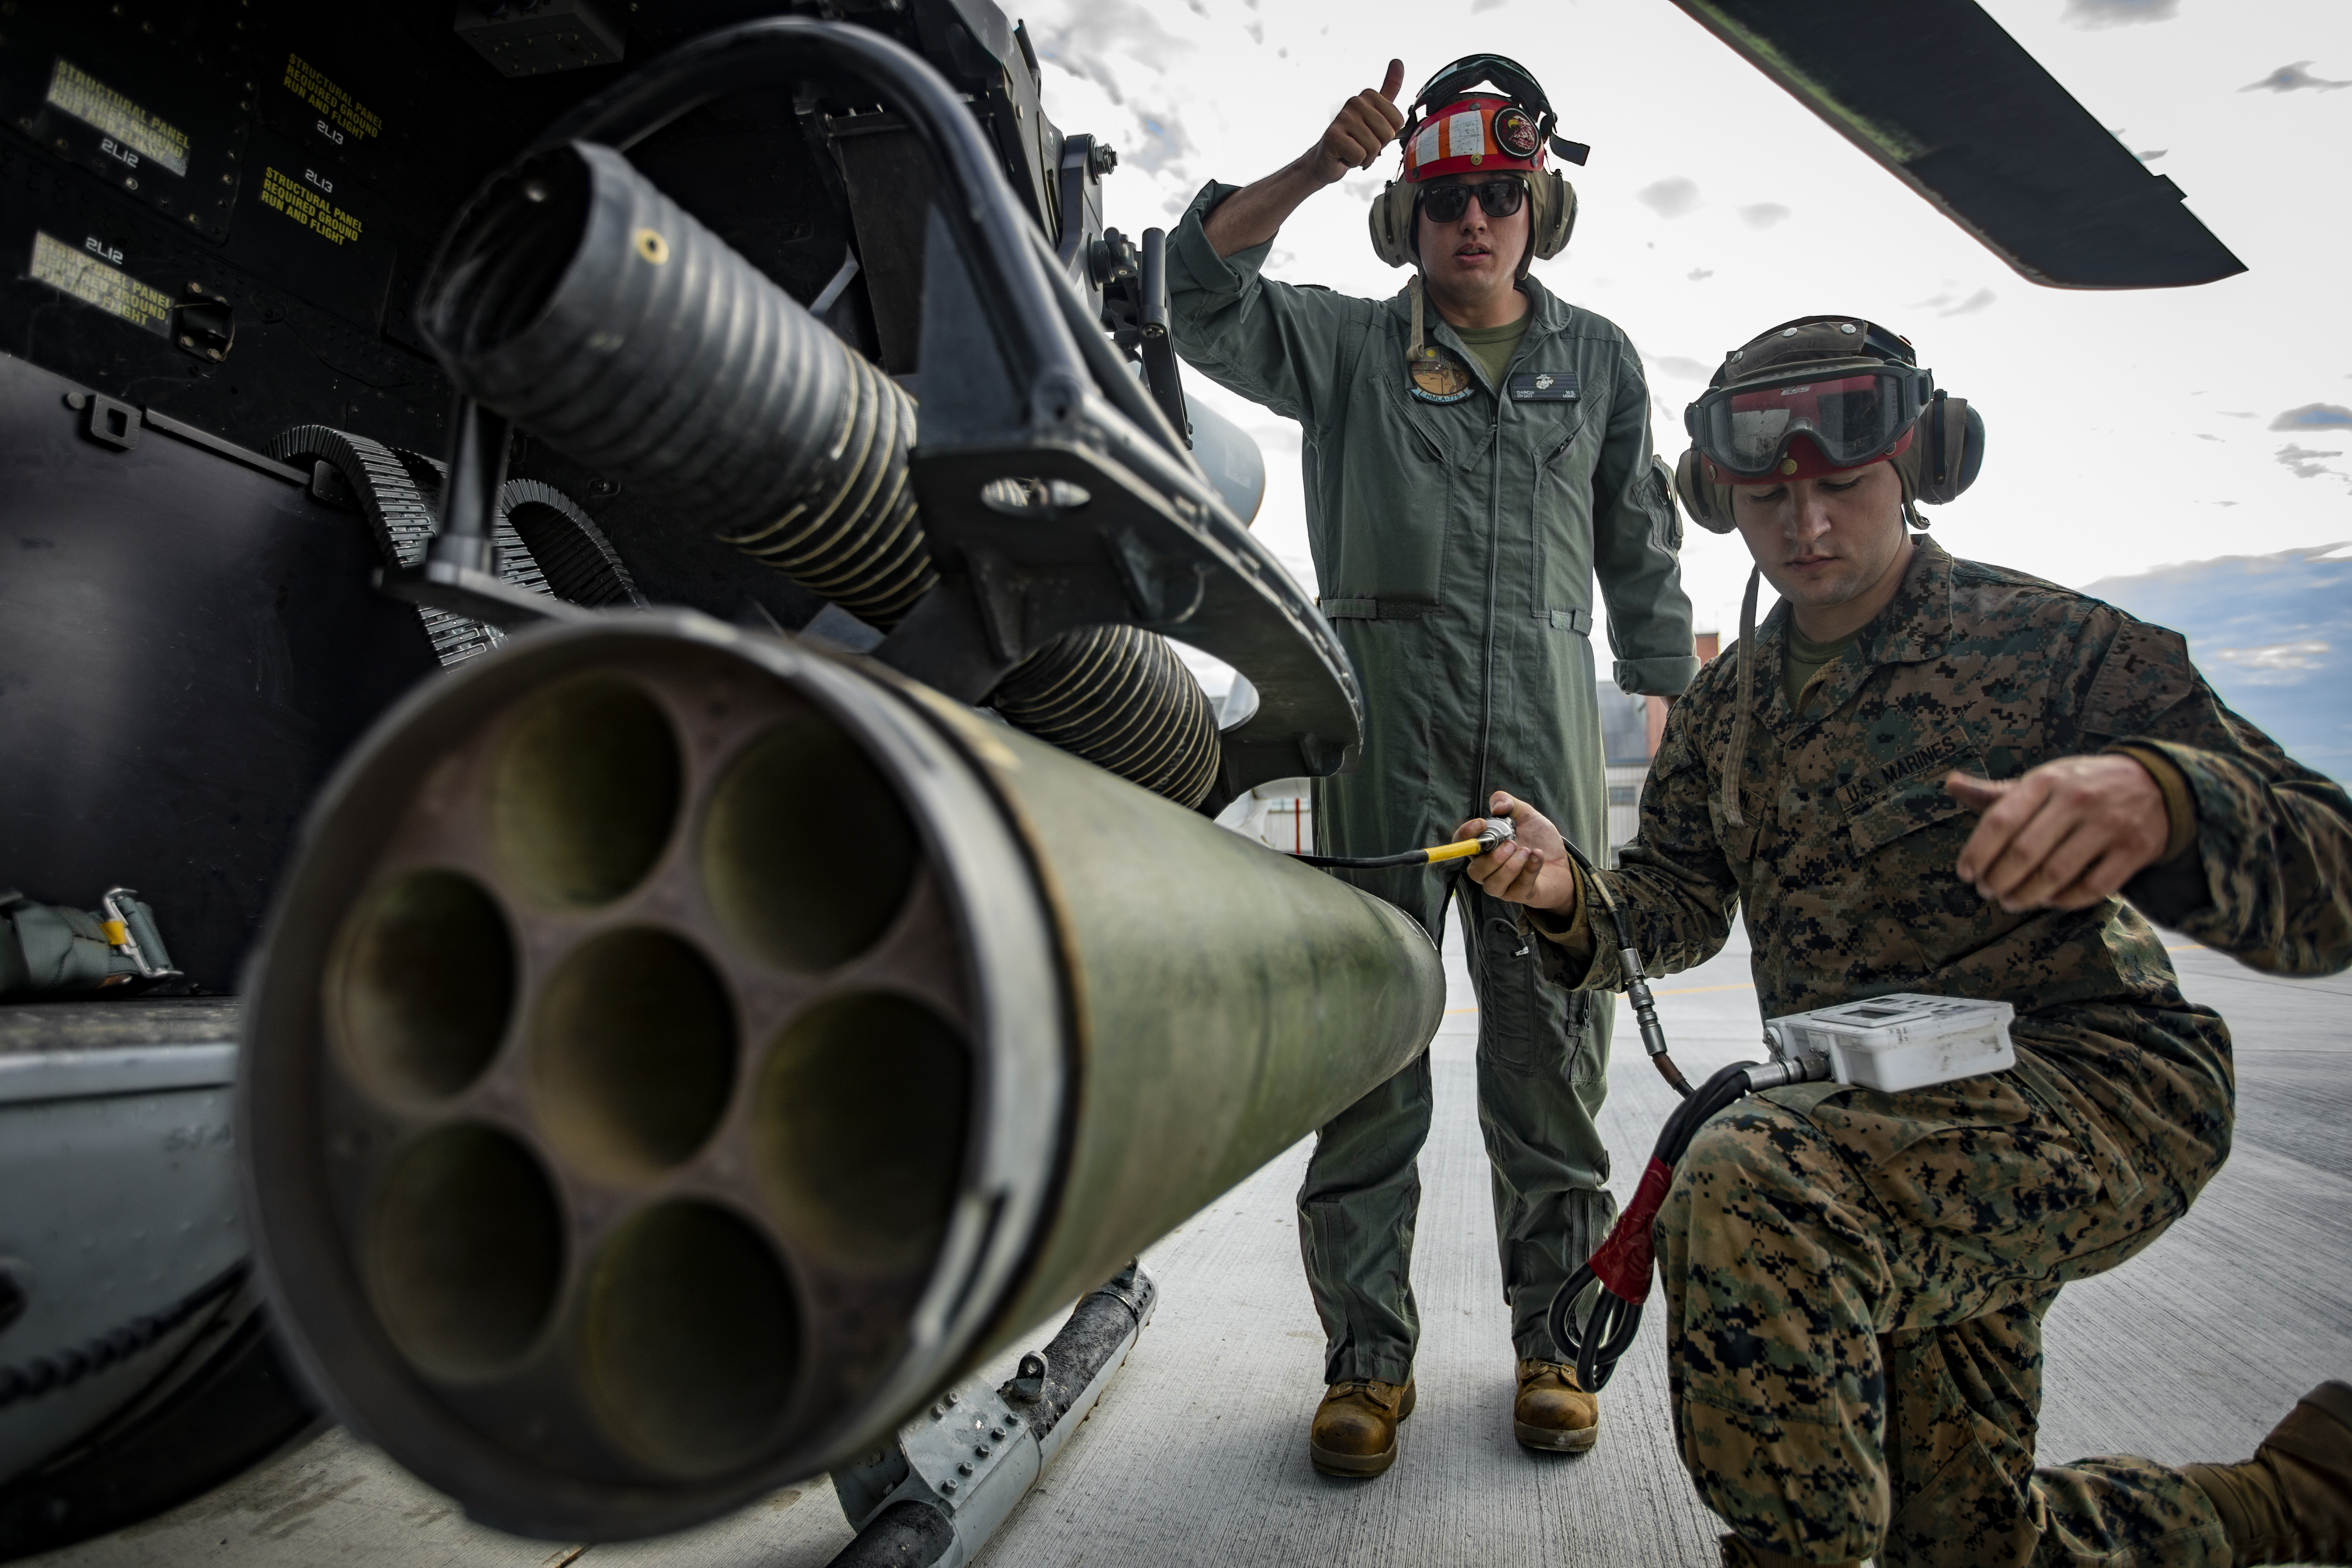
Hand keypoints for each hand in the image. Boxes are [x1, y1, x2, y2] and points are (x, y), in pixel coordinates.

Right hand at [1311, 59, 1405, 182]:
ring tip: (1353, 151)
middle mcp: (1355, 102)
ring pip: (1374, 147)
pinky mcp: (1333, 136)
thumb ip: (1389, 89)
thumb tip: (1398, 61)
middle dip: (1378, 148)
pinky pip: (1360, 156)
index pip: (1398, 121)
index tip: (1373, 134)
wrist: (1327, 159)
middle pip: (1387, 134)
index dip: (1388, 136)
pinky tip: (1344, 156)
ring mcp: (1342, 118)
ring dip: (1366, 157)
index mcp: (1368, 96)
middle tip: (1362, 145)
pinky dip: (1354, 162)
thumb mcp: (1376, 113)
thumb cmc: (1354, 138)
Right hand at [1455, 791, 1580, 912]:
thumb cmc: (1539, 840)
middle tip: (1512, 843)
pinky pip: (1518, 887)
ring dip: (1510, 867)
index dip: (1465, 835)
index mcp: (1484, 848)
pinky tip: (1539, 856)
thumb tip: (1496, 807)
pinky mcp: (1519, 894)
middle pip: (1474, 871)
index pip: (1462, 845)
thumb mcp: (1526, 815)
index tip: (1482, 823)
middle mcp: (1488, 869)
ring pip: (1492, 884)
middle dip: (1492, 858)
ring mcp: (1503, 885)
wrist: (1563, 861)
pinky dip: (1530, 869)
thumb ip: (1509, 804)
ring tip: (1527, 851)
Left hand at [1946, 756, 2170, 911]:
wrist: (2154, 784)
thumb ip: (1997, 791)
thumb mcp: (2042, 779)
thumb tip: (1950, 783)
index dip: (1977, 852)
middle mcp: (2078, 799)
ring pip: (2056, 873)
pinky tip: (2049, 900)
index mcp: (2047, 780)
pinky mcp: (2135, 849)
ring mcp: (2109, 824)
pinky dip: (2066, 899)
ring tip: (2009, 901)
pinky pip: (2093, 887)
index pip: (2001, 820)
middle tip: (1986, 891)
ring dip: (2026, 895)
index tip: (1965, 874)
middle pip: (2025, 852)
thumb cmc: (2080, 786)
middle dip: (1998, 879)